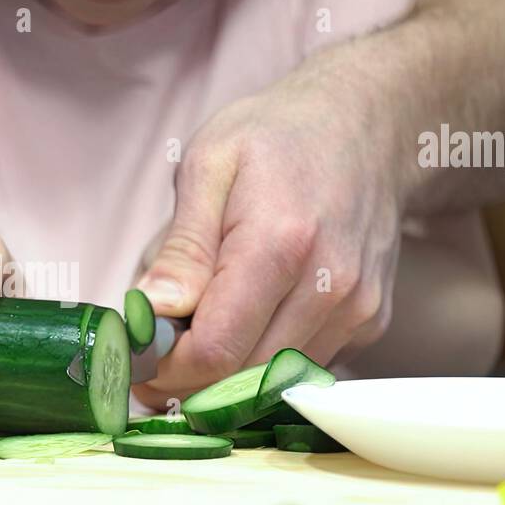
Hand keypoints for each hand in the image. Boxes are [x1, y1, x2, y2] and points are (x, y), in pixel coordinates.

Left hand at [134, 64, 411, 405]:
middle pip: (242, 379)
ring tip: (200, 323)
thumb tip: (150, 314)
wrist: (365, 123)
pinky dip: (264, 358)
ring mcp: (356, 308)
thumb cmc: (277, 136)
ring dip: (226, 371)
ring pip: (272, 382)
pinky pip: (302, 367)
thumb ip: (180, 248)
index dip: (165, 368)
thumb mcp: (207, 165)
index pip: (215, 351)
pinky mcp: (368, 322)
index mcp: (279, 245)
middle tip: (155, 353)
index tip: (136, 357)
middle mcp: (330, 287)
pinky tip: (248, 316)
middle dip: (188, 378)